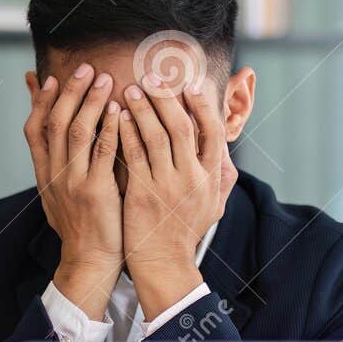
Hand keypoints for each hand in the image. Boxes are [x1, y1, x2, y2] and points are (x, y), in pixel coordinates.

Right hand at [24, 64, 122, 319]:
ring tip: (104, 79)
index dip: (40, 101)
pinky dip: (109, 128)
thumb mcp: (58, 196)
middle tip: (85, 67)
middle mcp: (54, 174)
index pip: (34, 129)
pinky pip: (102, 152)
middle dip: (69, 91)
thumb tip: (57, 141)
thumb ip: (57, 166)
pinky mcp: (96, 191)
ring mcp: (73, 182)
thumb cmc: (81, 228)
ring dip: (90, 101)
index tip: (49, 77)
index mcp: (44, 175)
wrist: (89, 262)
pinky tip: (119, 111)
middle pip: (54, 122)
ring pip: (75, 131)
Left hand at [119, 73, 237, 317]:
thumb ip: (221, 177)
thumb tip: (226, 151)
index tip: (190, 85)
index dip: (202, 106)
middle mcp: (193, 179)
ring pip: (157, 136)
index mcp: (211, 178)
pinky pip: (134, 155)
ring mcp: (168, 186)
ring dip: (143, 109)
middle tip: (151, 77)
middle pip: (182, 127)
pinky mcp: (143, 193)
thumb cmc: (185, 232)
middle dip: (167, 98)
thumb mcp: (214, 206)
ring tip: (130, 90)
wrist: (164, 264)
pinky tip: (117, 117)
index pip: (212, 132)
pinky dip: (126, 132)